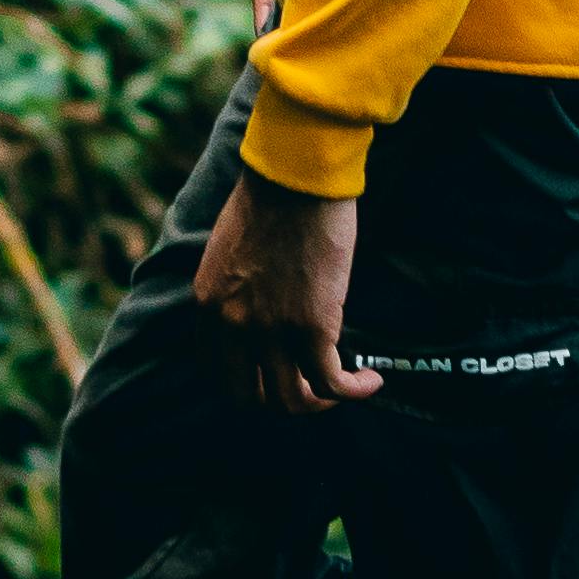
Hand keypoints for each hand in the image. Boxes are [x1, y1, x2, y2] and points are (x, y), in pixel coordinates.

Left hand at [191, 166, 378, 413]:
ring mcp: (271, 329)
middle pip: (248, 397)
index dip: (245, 384)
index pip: (215, 371)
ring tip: (340, 388)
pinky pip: (331, 381)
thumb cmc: (270, 199)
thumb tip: (262, 313)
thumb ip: (235, 291)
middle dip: (278, 401)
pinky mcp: (312, 326)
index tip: (270, 376)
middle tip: (305, 389)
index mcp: (208, 304)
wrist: (296, 175)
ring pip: (290, 399)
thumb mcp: (229, 252)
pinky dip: (352, 391)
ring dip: (318, 403)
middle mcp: (232, 325)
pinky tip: (370, 382)